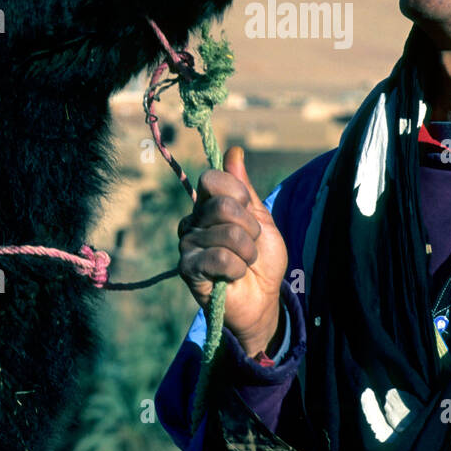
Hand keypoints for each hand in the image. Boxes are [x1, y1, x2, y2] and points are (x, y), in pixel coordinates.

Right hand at [177, 146, 287, 357]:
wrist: (262, 300)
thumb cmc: (262, 260)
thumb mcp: (262, 220)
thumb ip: (245, 188)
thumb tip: (234, 151)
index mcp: (209, 204)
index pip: (214, 179)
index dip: (239, 194)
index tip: (250, 211)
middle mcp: (193, 220)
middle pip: (222, 206)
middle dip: (250, 228)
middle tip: (252, 244)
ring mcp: (187, 244)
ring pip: (226, 234)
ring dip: (247, 252)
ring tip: (244, 262)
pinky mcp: (187, 268)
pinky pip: (219, 258)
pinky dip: (237, 268)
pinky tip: (234, 276)